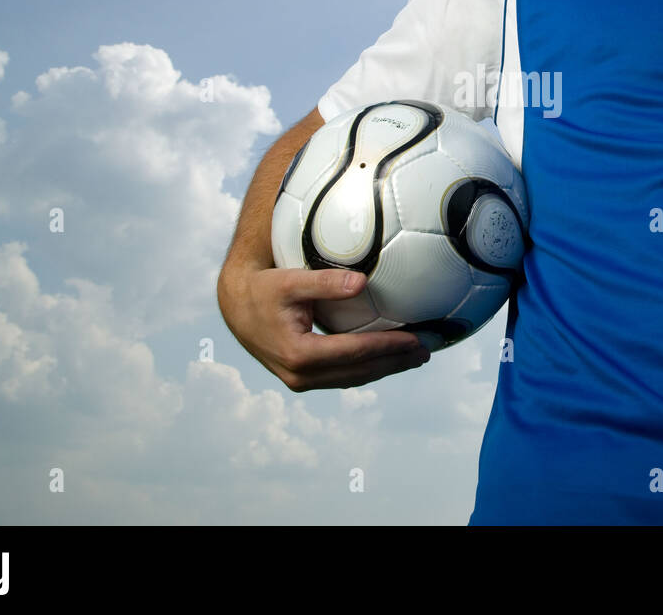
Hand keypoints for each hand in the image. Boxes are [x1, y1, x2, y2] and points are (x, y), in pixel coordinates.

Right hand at [218, 264, 429, 390]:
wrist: (236, 307)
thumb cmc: (263, 289)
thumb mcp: (290, 281)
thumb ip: (324, 282)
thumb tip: (361, 282)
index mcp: (298, 353)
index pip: (354, 352)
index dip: (387, 346)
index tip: (415, 339)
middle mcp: (300, 374)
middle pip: (359, 372)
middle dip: (395, 362)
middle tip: (426, 351)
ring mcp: (300, 380)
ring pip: (353, 379)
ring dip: (385, 368)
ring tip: (415, 357)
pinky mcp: (303, 378)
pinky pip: (342, 376)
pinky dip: (368, 369)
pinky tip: (387, 359)